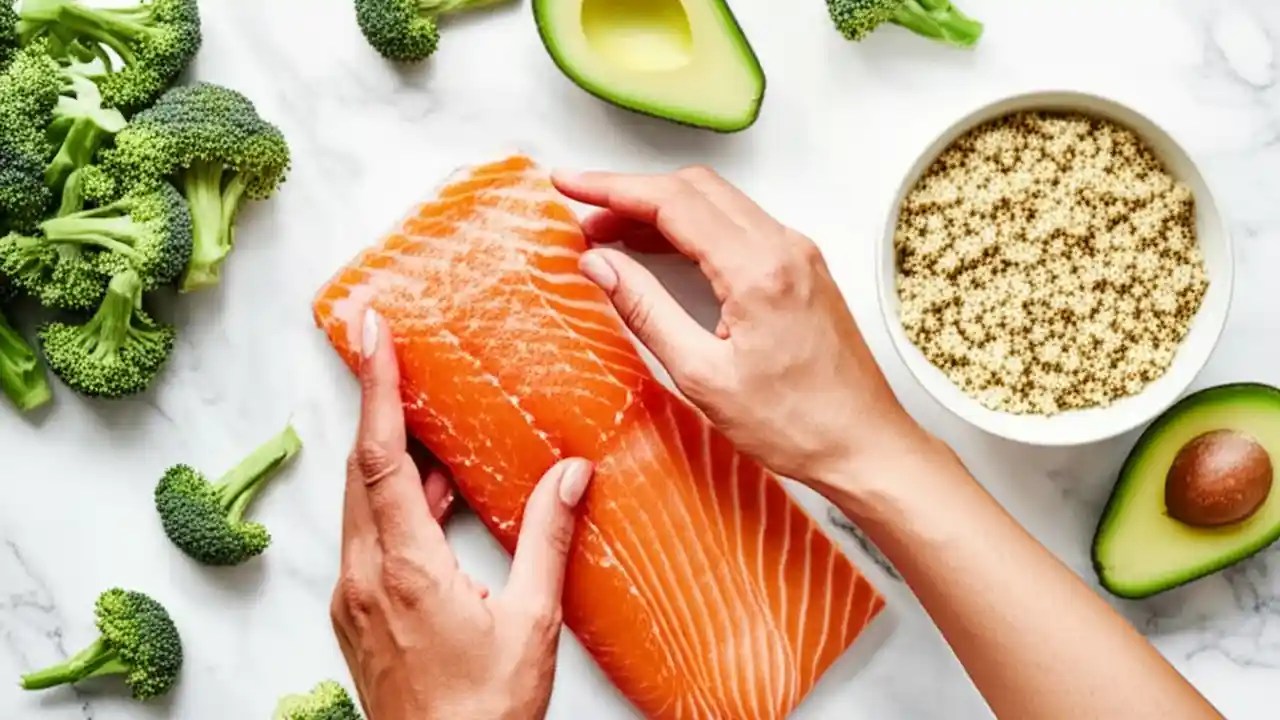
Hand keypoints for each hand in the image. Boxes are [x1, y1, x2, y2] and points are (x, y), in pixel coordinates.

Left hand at [331, 309, 593, 719]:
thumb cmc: (484, 711)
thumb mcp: (531, 621)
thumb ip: (547, 539)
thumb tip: (571, 474)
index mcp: (405, 569)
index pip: (379, 457)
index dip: (375, 387)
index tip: (370, 332)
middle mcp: (364, 577)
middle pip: (360, 469)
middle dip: (374, 405)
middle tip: (386, 349)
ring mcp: (354, 599)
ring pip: (361, 504)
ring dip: (387, 457)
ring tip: (424, 420)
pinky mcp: (358, 616)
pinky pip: (368, 538)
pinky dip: (393, 504)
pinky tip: (433, 499)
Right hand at [554, 166, 927, 494]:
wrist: (866, 444)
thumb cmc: (794, 424)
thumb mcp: (703, 375)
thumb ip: (646, 310)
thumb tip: (598, 264)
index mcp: (758, 269)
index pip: (672, 201)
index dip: (612, 187)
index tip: (568, 184)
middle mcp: (784, 246)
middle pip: (695, 188)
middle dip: (632, 194)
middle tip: (583, 217)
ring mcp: (798, 253)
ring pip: (718, 203)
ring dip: (662, 209)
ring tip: (609, 234)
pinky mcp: (803, 268)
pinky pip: (739, 226)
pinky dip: (694, 227)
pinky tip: (662, 251)